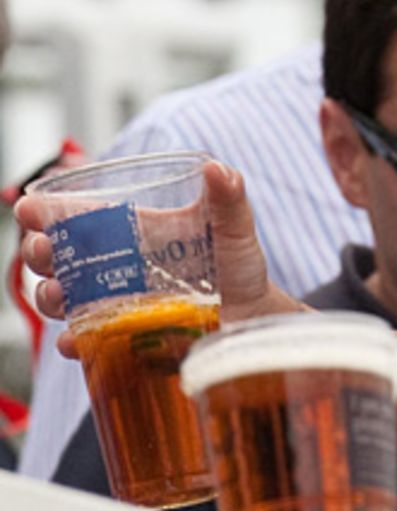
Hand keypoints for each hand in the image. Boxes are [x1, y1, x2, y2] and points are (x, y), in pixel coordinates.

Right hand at [15, 161, 296, 358]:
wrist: (253, 315)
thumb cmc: (239, 265)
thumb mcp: (235, 227)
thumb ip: (228, 197)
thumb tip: (217, 168)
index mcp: (135, 232)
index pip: (82, 216)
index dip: (50, 211)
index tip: (28, 207)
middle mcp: (118, 268)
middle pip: (60, 257)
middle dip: (40, 252)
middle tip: (40, 250)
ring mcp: (116, 304)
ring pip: (64, 298)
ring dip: (50, 294)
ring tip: (57, 293)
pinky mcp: (124, 340)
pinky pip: (87, 342)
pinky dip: (75, 341)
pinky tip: (73, 339)